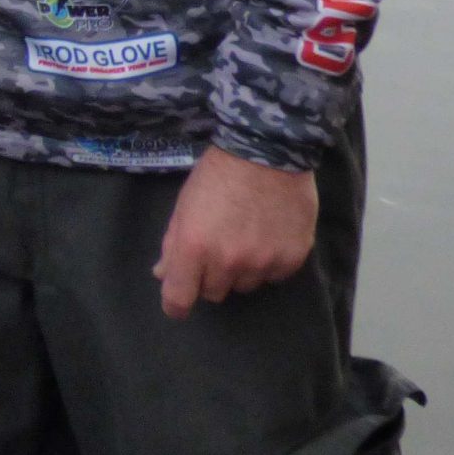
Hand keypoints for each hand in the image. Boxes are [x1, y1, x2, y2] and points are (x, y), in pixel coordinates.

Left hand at [154, 147, 314, 319]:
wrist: (268, 151)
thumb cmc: (218, 174)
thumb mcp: (185, 204)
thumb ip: (173, 243)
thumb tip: (162, 274)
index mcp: (194, 247)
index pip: (179, 299)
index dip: (176, 303)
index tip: (179, 299)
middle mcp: (227, 262)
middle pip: (213, 293)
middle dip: (210, 276)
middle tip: (217, 247)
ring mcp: (262, 263)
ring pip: (244, 286)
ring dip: (240, 270)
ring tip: (245, 236)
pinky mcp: (291, 260)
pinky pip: (273, 276)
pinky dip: (269, 263)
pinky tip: (268, 235)